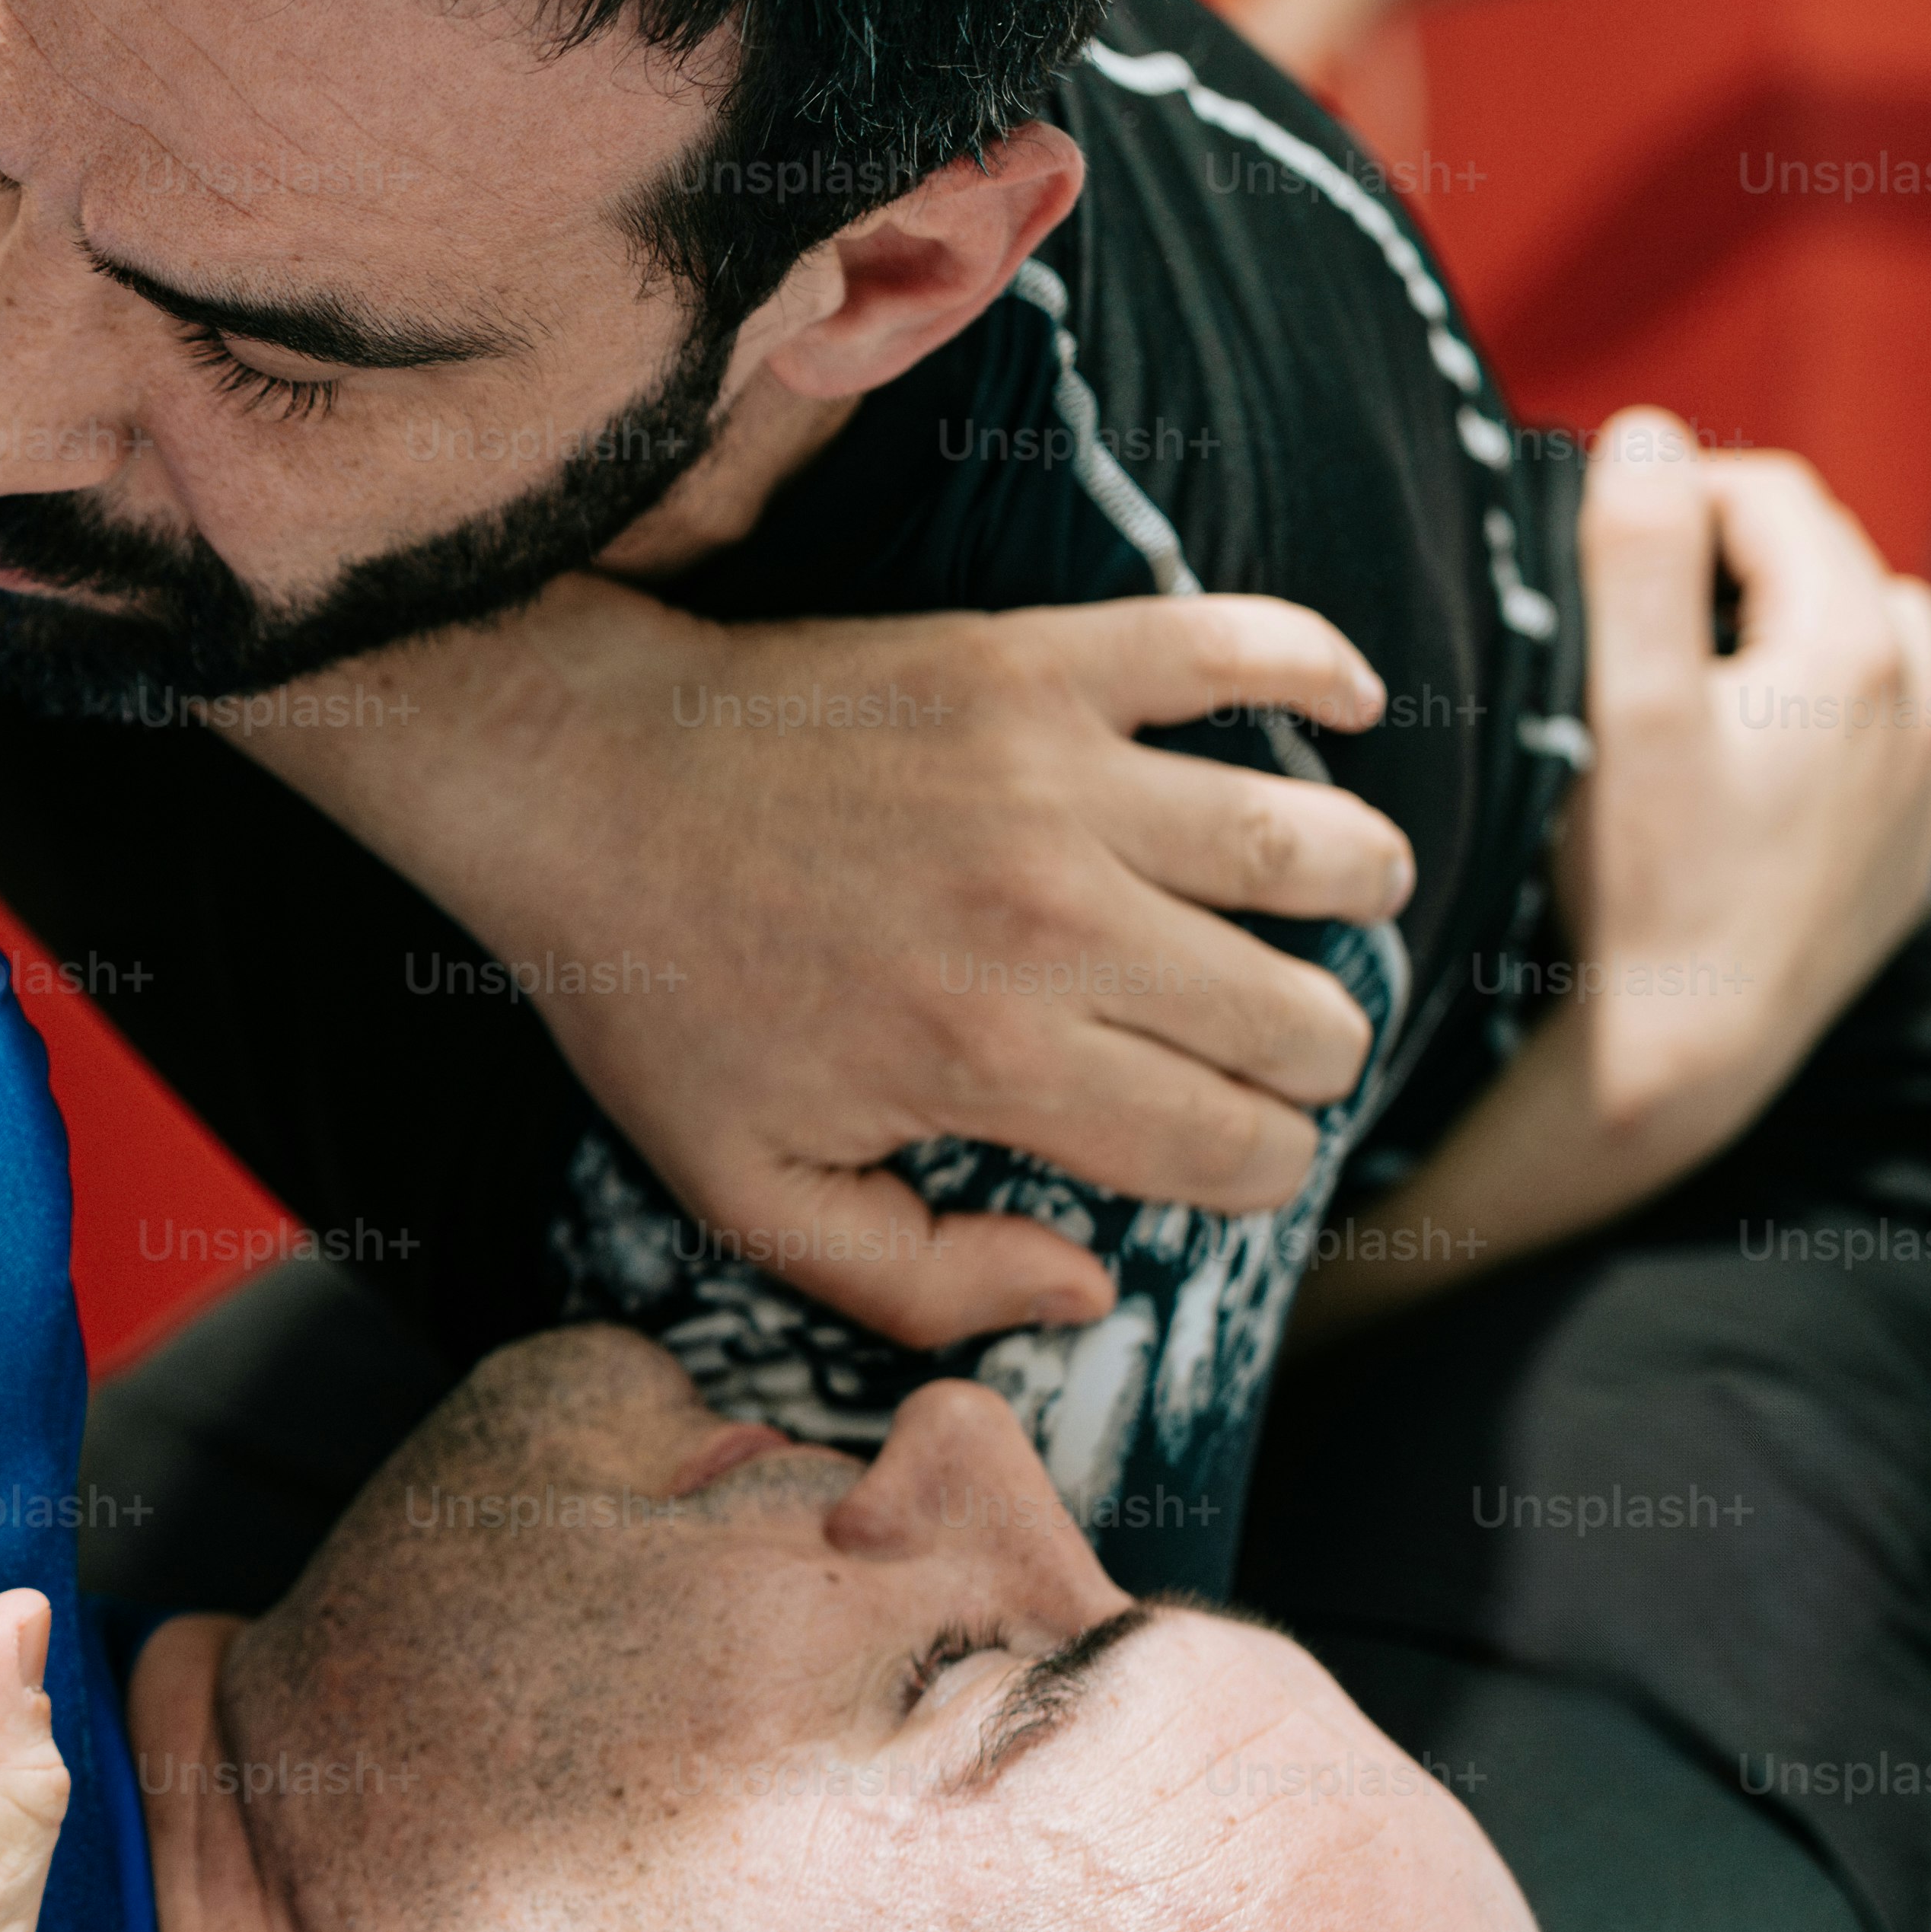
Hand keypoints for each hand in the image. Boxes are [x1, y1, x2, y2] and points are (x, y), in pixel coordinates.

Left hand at [228, 579, 1409, 1347]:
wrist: (578, 786)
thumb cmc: (659, 997)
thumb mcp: (746, 1193)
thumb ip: (917, 1280)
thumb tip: (1086, 1285)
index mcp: (991, 1059)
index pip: (1234, 1146)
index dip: (1254, 1172)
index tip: (1222, 1155)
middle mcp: (1053, 921)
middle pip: (1299, 1019)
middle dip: (1305, 1059)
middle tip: (1257, 1049)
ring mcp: (1058, 779)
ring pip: (1316, 848)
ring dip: (1351, 893)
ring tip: (1322, 910)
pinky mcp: (1042, 661)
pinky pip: (1243, 647)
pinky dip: (1322, 670)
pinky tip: (1349, 719)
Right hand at [1291, 412, 1930, 1342]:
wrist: (1686, 1052)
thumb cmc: (1638, 884)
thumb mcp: (1620, 704)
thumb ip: (1634, 556)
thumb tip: (1648, 433)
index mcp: (1846, 646)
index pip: (1772, 496)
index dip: (1678, 490)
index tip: (1597, 530)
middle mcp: (1915, 706)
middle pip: (1833, 566)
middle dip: (1739, 559)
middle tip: (1634, 604)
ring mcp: (1925, 788)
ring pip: (1886, 651)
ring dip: (1807, 635)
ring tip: (1711, 676)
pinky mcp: (1914, 858)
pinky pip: (1906, 752)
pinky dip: (1848, 732)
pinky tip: (1775, 771)